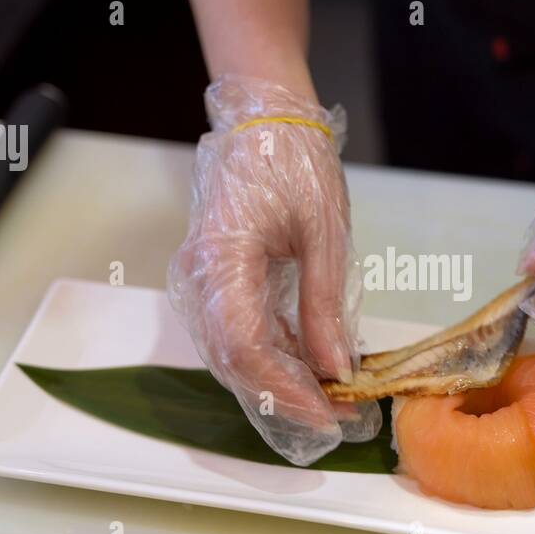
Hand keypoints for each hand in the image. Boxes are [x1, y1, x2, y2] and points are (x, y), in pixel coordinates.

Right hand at [168, 75, 379, 465]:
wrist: (263, 116)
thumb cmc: (295, 162)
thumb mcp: (324, 235)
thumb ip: (324, 307)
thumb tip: (335, 369)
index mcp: (222, 259)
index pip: (244, 347)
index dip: (285, 389)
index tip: (328, 415)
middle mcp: (198, 276)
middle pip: (232, 360)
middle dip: (284, 396)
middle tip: (336, 417)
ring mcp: (200, 277)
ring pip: (231, 352)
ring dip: (277, 380)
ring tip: (328, 398)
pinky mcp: (213, 277)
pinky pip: (235, 329)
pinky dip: (270, 354)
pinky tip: (306, 366)